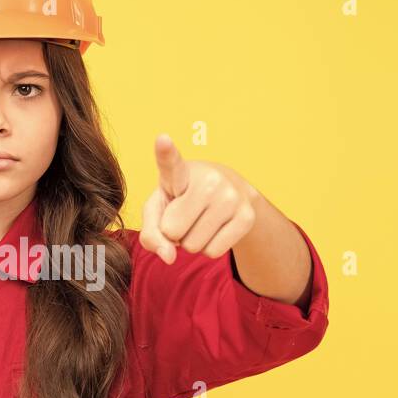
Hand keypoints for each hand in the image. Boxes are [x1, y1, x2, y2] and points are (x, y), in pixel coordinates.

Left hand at [139, 134, 258, 263]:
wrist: (228, 192)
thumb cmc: (181, 201)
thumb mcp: (158, 210)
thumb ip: (151, 234)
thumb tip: (169, 257)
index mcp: (180, 172)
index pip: (171, 162)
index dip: (166, 152)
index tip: (162, 140)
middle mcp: (208, 179)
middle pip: (173, 231)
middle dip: (174, 232)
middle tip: (185, 215)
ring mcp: (230, 197)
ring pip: (193, 246)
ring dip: (191, 242)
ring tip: (199, 220)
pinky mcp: (246, 217)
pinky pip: (212, 253)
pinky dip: (207, 249)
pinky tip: (213, 229)